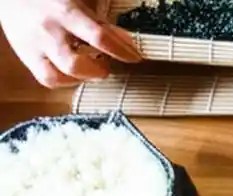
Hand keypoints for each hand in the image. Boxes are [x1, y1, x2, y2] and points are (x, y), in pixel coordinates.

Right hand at [0, 0, 139, 87]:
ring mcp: (34, 47)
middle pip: (74, 64)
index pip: (98, 37)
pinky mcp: (26, 57)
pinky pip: (46, 79)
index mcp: (65, 13)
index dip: (121, 50)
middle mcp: (48, 32)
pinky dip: (65, 81)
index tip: (135, 57)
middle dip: (97, 71)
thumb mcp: (78, 3)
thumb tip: (126, 42)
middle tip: (106, 65)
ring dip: (81, 79)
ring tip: (90, 70)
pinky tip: (74, 73)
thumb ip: (101, 23)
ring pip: (57, 76)